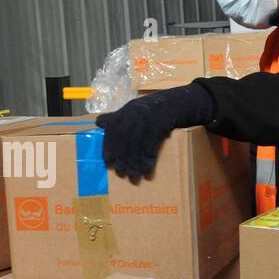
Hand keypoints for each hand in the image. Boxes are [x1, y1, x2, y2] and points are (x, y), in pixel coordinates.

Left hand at [95, 83, 215, 180]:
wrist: (180, 101)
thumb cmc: (155, 109)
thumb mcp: (135, 108)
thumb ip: (117, 117)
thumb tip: (98, 123)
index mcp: (127, 109)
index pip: (112, 129)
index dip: (109, 147)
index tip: (108, 162)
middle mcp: (134, 112)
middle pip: (123, 139)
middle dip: (121, 158)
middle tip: (121, 173)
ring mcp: (147, 117)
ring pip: (136, 144)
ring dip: (134, 163)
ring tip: (133, 176)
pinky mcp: (160, 124)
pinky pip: (151, 146)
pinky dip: (148, 161)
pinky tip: (147, 171)